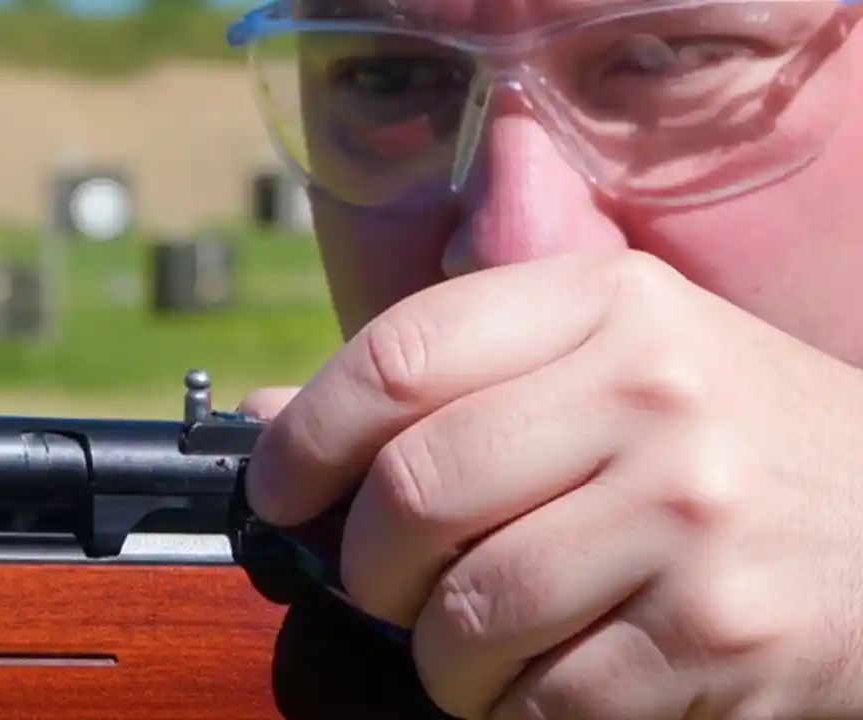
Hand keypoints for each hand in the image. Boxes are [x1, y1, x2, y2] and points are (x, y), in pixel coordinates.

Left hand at [241, 250, 862, 718]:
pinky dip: (512, 709)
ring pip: (469, 614)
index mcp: (605, 302)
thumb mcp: (605, 357)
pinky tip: (544, 680)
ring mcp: (691, 516)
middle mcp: (651, 393)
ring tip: (474, 642)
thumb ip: (450, 374)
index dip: (305, 436)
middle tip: (382, 583)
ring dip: (439, 656)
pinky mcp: (723, 634)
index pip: (399, 355)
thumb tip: (273, 414)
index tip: (276, 487)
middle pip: (413, 492)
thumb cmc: (723, 439)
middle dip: (365, 565)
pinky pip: (546, 700)